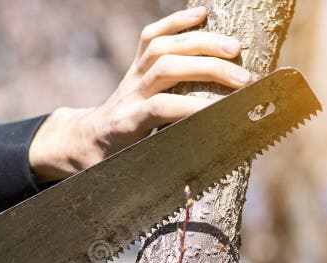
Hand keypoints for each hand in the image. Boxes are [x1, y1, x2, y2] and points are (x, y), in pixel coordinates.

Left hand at [29, 6, 250, 180]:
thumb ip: (151, 174)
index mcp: (125, 126)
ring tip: (235, 49)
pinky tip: (203, 14)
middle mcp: (127, 96)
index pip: (159, 109)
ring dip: (200, 44)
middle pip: (165, 70)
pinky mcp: (133, 65)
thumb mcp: (125, 175)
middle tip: (243, 80)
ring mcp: (130, 77)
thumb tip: (188, 182)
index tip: (223, 113)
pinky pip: (151, 36)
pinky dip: (176, 21)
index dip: (190, 108)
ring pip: (161, 47)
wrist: (83, 142)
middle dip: (206, 70)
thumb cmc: (109, 163)